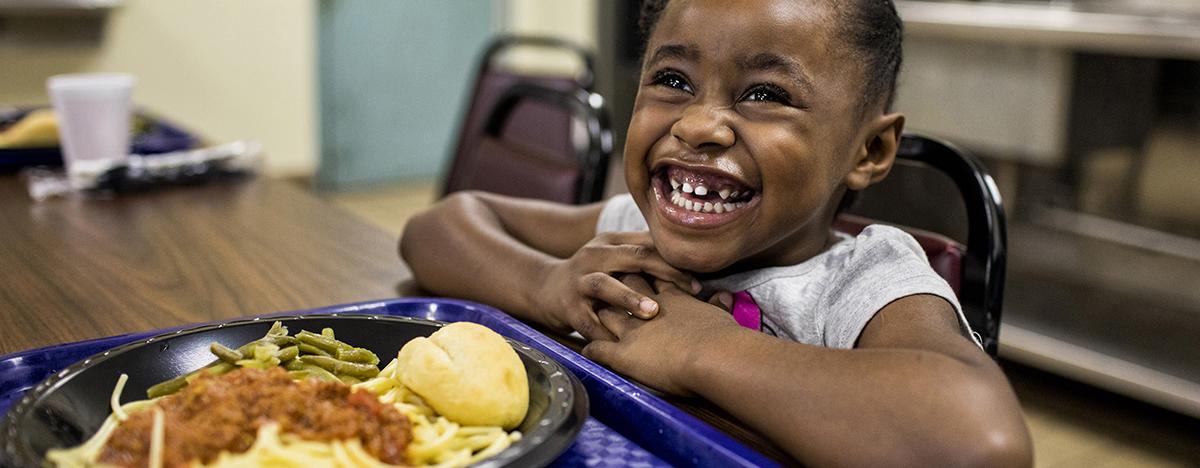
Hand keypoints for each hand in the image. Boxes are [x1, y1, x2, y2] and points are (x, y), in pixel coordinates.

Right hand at [534, 232, 698, 341]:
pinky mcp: (568, 307)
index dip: (675, 259)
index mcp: (611, 242)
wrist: (544, 288)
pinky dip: (607, 334)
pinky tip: (626, 345)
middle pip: (632, 257)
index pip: (648, 244)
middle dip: (664, 272)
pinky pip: (589, 323)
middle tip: (691, 289)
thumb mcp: (614, 258)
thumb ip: (644, 256)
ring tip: (652, 310)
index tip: (700, 279)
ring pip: (604, 285)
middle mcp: (594, 256)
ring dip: (629, 297)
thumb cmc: (593, 275)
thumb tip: (689, 261)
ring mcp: (579, 281)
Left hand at [582, 274, 740, 395]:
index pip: (651, 278)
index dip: (642, 273)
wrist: (713, 355)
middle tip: (607, 286)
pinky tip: (585, 351)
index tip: (635, 271)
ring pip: (605, 314)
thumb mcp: (721, 316)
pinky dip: (591, 349)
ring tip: (591, 315)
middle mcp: (646, 308)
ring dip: (598, 314)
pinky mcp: (623, 354)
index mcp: (671, 298)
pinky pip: (598, 349)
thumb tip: (725, 295)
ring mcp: (631, 330)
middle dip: (615, 285)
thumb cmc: (723, 337)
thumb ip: (718, 305)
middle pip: (623, 288)